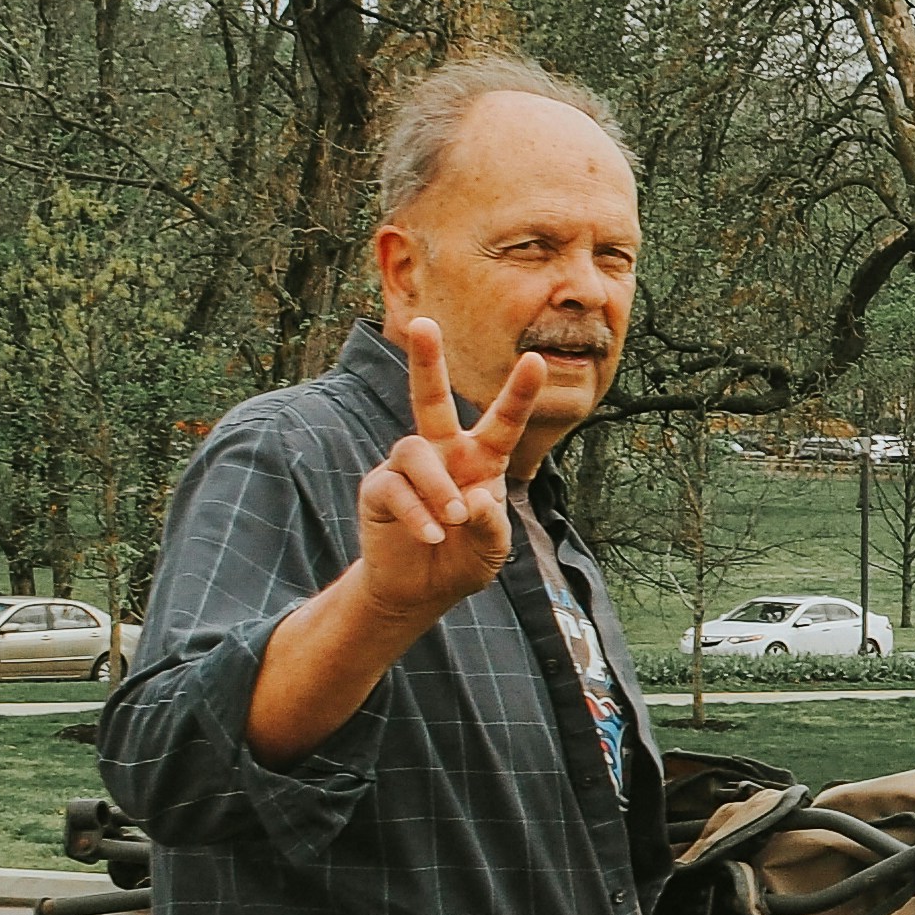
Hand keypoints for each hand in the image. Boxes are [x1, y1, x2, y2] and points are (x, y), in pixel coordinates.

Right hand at [353, 315, 549, 630]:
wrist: (420, 590)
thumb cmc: (464, 560)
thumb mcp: (491, 549)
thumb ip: (490, 525)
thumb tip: (472, 497)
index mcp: (479, 460)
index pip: (503, 421)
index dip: (518, 393)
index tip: (536, 359)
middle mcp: (441, 453)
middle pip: (430, 398)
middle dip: (426, 361)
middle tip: (423, 324)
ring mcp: (406, 468)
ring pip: (413, 450)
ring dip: (436, 485)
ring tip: (451, 519)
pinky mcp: (378, 490)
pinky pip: (394, 488)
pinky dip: (416, 513)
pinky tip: (431, 536)